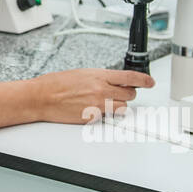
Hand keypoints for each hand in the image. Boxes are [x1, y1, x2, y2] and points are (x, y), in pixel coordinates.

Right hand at [32, 68, 155, 123]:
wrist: (42, 97)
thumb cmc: (56, 84)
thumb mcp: (81, 73)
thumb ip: (99, 77)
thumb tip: (110, 81)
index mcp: (99, 76)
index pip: (130, 77)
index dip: (144, 80)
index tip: (150, 82)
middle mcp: (101, 90)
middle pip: (129, 94)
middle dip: (127, 94)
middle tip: (119, 93)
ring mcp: (98, 106)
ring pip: (121, 107)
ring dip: (116, 105)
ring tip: (103, 102)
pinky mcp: (92, 118)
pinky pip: (105, 117)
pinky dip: (101, 114)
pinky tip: (89, 108)